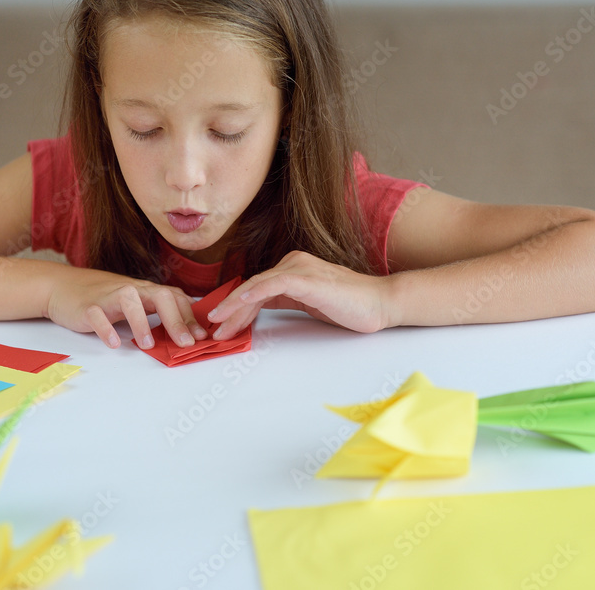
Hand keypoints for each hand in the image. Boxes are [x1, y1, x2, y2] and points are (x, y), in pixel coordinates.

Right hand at [45, 268, 206, 348]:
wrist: (63, 287)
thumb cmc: (105, 298)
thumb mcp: (136, 301)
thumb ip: (159, 311)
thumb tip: (189, 327)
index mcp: (145, 290)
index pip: (174, 298)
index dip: (189, 317)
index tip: (201, 338)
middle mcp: (131, 290)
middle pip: (159, 295)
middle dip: (175, 320)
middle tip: (185, 344)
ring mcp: (108, 296)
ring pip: (129, 300)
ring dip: (141, 322)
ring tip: (147, 345)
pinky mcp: (87, 306)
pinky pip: (97, 315)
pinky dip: (106, 329)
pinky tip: (114, 343)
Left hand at [206, 251, 395, 339]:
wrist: (380, 304)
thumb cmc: (350, 307)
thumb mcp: (308, 303)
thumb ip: (285, 300)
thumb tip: (259, 309)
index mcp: (293, 268)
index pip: (256, 289)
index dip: (236, 308)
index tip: (222, 326)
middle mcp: (293, 263)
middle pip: (252, 288)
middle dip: (230, 311)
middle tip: (214, 331)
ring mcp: (299, 268)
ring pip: (256, 287)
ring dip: (234, 307)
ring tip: (219, 325)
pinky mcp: (307, 278)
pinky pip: (272, 285)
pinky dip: (251, 295)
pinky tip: (237, 306)